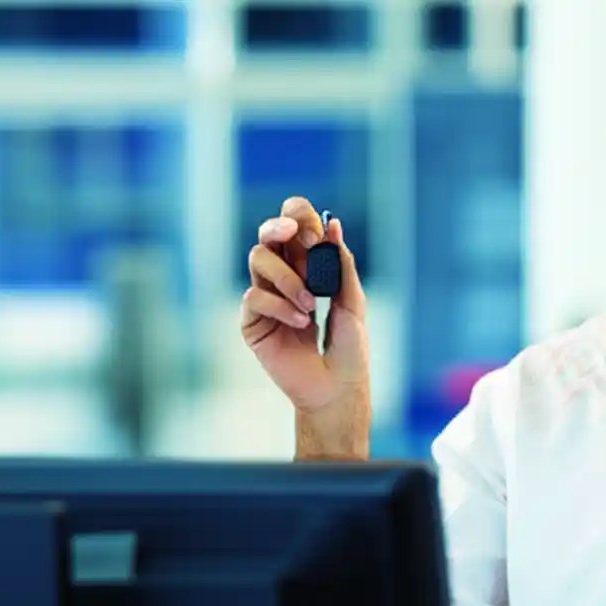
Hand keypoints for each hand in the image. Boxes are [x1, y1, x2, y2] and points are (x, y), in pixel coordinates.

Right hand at [241, 196, 369, 414]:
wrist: (338, 387)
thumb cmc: (349, 347)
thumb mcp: (353, 301)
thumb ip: (342, 264)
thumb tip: (333, 224)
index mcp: (309, 266)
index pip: (294, 226)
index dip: (298, 218)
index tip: (313, 232)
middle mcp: (283, 276)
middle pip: (267, 234)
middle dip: (278, 228)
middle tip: (296, 236)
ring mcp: (265, 297)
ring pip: (257, 259)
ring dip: (287, 277)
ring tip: (311, 304)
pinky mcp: (252, 322)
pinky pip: (254, 297)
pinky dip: (280, 306)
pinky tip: (301, 325)